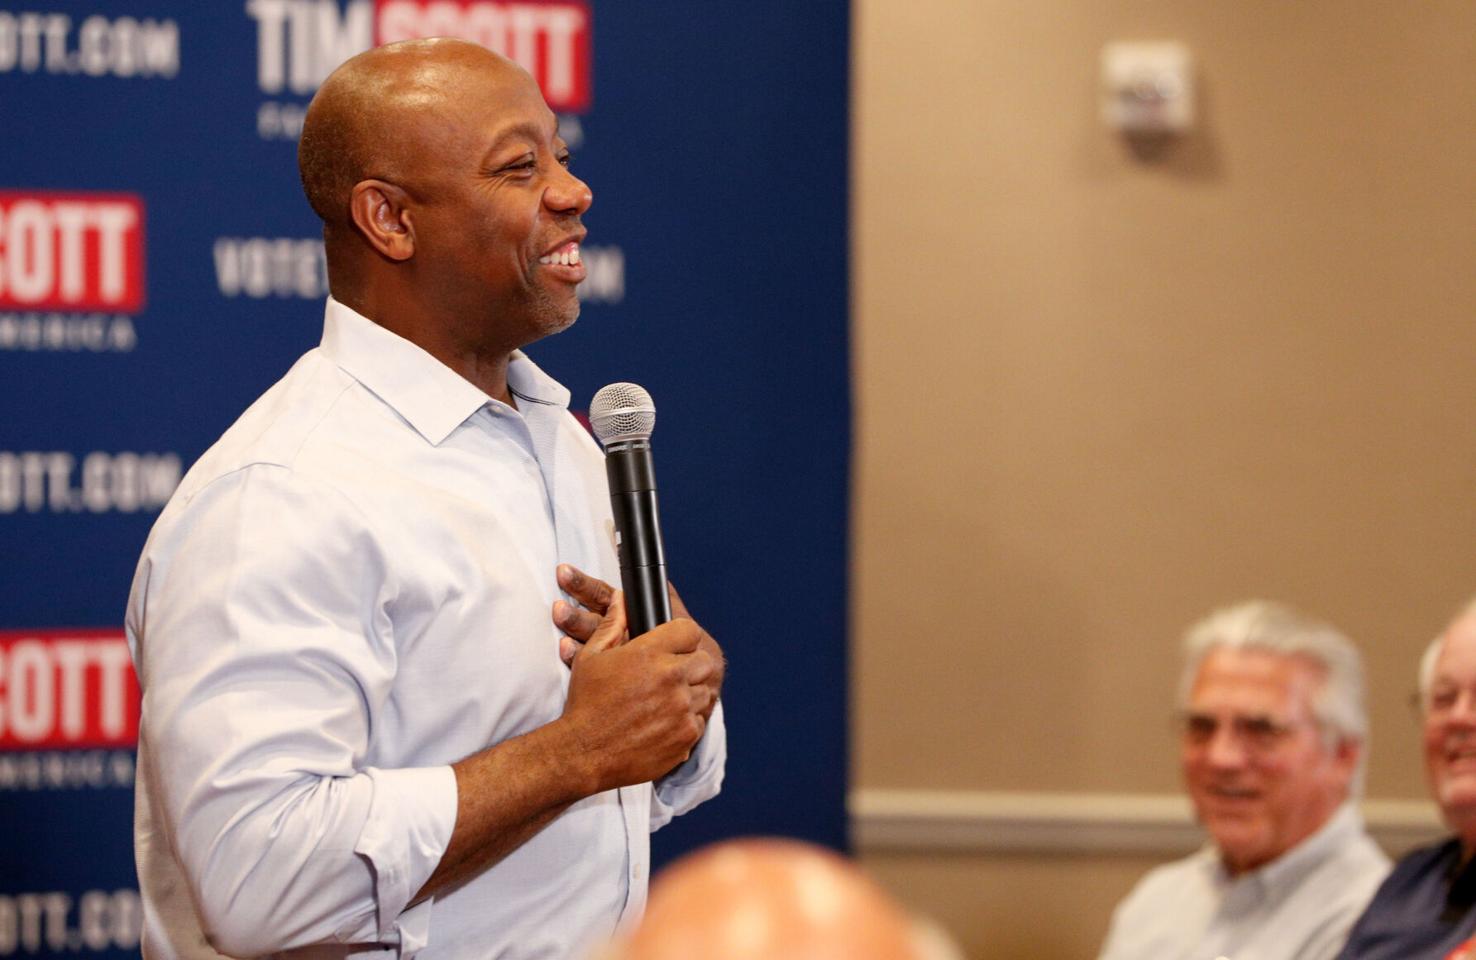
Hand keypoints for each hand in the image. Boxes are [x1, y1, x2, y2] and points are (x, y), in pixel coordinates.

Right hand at [560, 590, 718, 789]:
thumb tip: (621, 598)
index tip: (674, 645)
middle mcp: (671, 679)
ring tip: (666, 699)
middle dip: (690, 664)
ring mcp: (681, 710)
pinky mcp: (685, 737)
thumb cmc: (586, 703)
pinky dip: (686, 721)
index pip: (689, 630)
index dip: (681, 636)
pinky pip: (699, 721)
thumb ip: (612, 624)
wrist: (583, 753)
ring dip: (690, 693)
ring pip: (704, 692)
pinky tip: (664, 722)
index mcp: (649, 654)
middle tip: (671, 674)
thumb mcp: (592, 656)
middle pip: (704, 661)